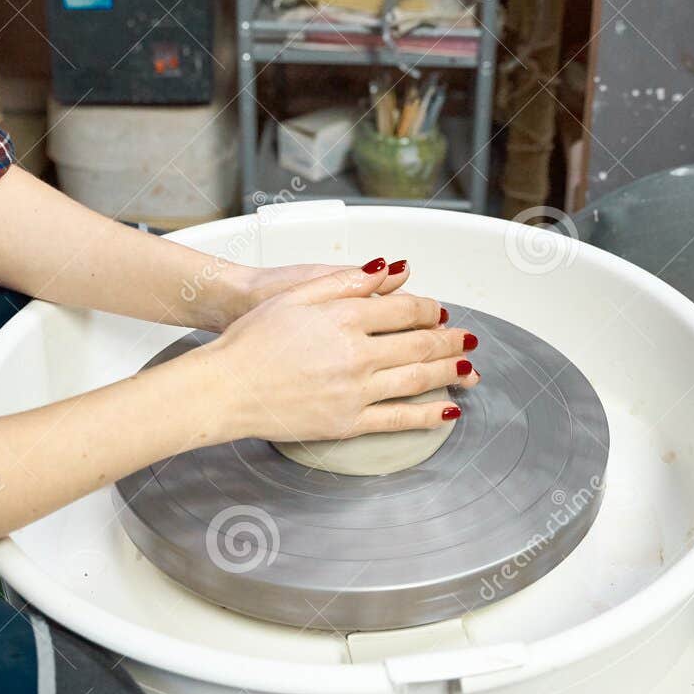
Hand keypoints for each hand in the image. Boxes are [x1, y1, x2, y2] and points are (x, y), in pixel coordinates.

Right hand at [198, 260, 478, 442]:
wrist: (226, 387)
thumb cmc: (252, 340)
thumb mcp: (299, 294)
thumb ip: (349, 282)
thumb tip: (390, 271)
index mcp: (346, 317)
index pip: (405, 311)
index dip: (429, 310)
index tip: (438, 311)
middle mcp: (357, 354)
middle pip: (420, 345)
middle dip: (450, 341)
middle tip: (467, 340)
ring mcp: (355, 391)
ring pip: (417, 380)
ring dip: (449, 373)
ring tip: (467, 370)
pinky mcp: (348, 422)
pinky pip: (398, 418)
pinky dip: (428, 415)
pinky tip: (448, 410)